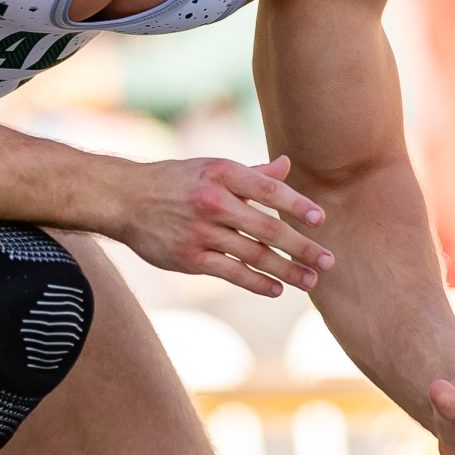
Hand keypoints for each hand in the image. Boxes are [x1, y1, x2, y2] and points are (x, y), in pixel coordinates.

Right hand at [111, 153, 332, 294]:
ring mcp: (201, 232)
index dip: (298, 205)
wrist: (127, 199)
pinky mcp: (189, 258)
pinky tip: (277, 289)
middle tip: (328, 261)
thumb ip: (253, 173)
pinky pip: (231, 273)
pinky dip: (256, 283)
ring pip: (253, 255)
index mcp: (223, 174)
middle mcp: (214, 201)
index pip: (270, 190)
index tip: (322, 220)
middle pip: (267, 228)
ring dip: (286, 270)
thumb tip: (288, 165)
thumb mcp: (213, 168)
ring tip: (309, 281)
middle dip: (302, 247)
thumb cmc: (179, 181)